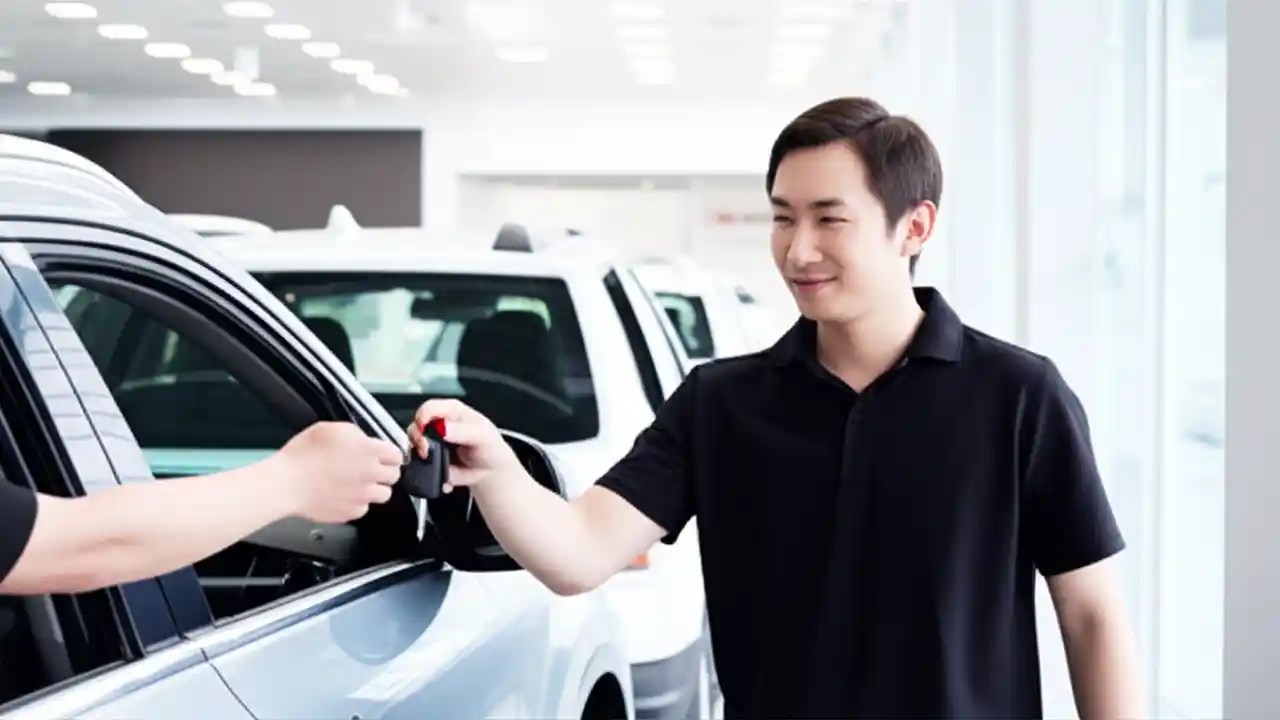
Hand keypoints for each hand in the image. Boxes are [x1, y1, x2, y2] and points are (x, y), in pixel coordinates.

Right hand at [272, 422, 403, 522]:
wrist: (286, 484)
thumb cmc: (302, 455)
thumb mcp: (331, 428)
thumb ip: (356, 435)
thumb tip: (364, 441)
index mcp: (369, 451)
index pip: (397, 454)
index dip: (390, 454)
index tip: (385, 455)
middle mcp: (370, 474)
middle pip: (394, 475)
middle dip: (385, 471)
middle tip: (372, 468)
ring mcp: (362, 496)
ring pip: (384, 494)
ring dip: (375, 488)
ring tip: (359, 483)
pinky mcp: (351, 512)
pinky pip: (363, 508)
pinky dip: (357, 503)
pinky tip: (345, 495)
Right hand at [408, 399, 520, 492]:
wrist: (490, 470)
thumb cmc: (488, 445)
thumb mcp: (481, 435)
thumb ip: (462, 430)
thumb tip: (442, 427)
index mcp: (449, 411)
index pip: (428, 408)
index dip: (422, 419)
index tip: (425, 433)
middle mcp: (436, 425)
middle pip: (415, 427)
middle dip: (418, 441)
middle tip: (427, 452)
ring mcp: (430, 443)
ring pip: (412, 447)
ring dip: (419, 458)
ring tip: (435, 465)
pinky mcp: (429, 461)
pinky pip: (419, 467)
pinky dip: (426, 473)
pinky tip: (441, 477)